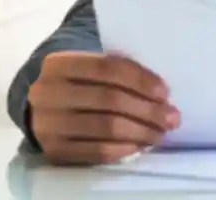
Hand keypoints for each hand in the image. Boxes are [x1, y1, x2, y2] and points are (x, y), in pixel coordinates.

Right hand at [27, 51, 179, 164]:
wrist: (44, 112)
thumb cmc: (77, 86)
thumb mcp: (86, 70)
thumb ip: (116, 72)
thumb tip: (160, 95)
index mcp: (57, 63)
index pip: (106, 67)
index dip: (139, 79)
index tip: (165, 92)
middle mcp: (47, 92)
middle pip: (109, 99)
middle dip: (147, 109)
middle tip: (172, 117)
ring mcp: (48, 124)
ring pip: (106, 127)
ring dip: (141, 131)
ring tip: (160, 133)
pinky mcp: (54, 150)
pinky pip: (97, 151)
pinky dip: (124, 148)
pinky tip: (140, 145)